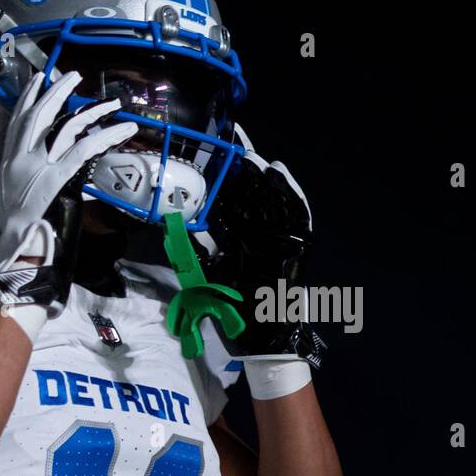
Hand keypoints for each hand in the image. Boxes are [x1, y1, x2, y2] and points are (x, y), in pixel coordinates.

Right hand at [0, 73, 134, 339]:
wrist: (13, 249)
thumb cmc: (13, 233)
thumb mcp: (8, 201)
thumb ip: (21, 184)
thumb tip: (38, 180)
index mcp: (8, 163)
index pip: (17, 123)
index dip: (27, 100)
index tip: (37, 82)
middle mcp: (20, 158)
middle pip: (39, 114)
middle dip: (56, 92)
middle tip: (71, 75)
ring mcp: (38, 165)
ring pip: (67, 126)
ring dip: (90, 110)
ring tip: (109, 101)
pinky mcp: (58, 176)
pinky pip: (86, 148)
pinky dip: (107, 136)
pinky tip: (124, 128)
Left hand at [203, 144, 325, 369]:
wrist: (263, 335)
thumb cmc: (235, 308)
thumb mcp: (208, 271)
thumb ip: (197, 247)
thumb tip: (176, 222)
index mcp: (243, 235)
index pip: (231, 197)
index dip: (221, 174)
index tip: (208, 151)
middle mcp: (263, 231)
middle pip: (252, 190)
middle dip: (241, 166)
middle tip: (229, 139)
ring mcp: (281, 236)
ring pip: (272, 196)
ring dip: (261, 174)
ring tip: (248, 154)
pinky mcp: (299, 243)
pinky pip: (296, 211)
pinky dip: (288, 191)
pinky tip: (276, 171)